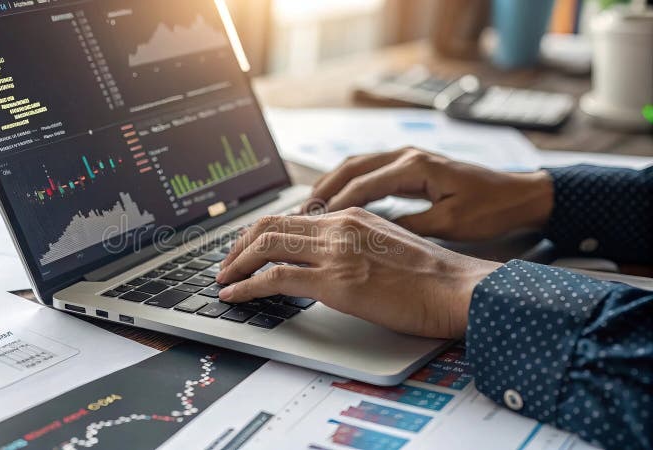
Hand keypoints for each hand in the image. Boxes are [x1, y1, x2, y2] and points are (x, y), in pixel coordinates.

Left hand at [215, 208, 500, 338]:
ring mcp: (336, 251)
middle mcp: (339, 225)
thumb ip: (354, 244)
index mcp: (351, 215)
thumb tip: (328, 259)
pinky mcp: (336, 281)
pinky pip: (275, 277)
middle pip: (270, 224)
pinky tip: (235, 295)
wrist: (459, 290)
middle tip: (225, 265)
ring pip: (266, 245)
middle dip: (238, 245)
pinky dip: (247, 285)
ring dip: (236, 264)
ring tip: (223, 281)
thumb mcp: (388, 245)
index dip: (259, 232)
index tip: (246, 248)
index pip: (291, 216)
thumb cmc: (433, 277)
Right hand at [303, 147, 553, 240]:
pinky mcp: (412, 165)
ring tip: (309, 207)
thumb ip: (408, 226)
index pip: (362, 185)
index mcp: (415, 167)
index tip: (313, 224)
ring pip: (356, 166)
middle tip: (301, 214)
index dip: (334, 206)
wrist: (522, 194)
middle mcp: (407, 155)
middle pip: (350, 168)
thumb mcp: (450, 224)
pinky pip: (369, 170)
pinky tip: (338, 201)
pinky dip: (348, 184)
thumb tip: (371, 236)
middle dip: (321, 190)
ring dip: (330, 185)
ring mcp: (408, 157)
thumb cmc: (492, 209)